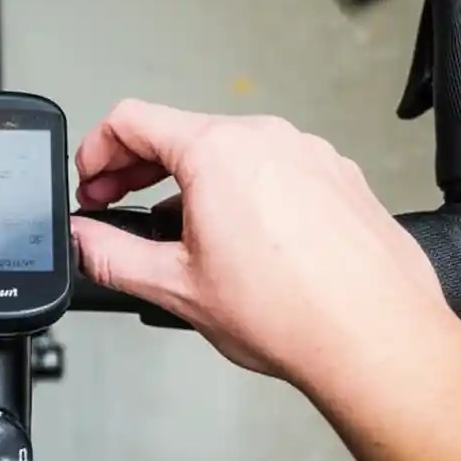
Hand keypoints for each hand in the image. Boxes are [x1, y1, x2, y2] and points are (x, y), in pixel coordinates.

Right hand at [72, 100, 458, 384]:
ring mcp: (309, 155)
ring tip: (181, 232)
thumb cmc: (293, 314)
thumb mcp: (175, 287)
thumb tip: (83, 239)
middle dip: (137, 168)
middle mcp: (267, 139)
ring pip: (230, 150)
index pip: (132, 120)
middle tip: (118, 205)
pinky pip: (275, 168)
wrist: (377, 340)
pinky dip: (243, 191)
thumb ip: (111, 255)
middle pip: (181, 131)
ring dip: (191, 181)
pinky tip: (241, 239)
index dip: (95, 150)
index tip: (91, 182)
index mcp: (219, 151)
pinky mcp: (339, 177)